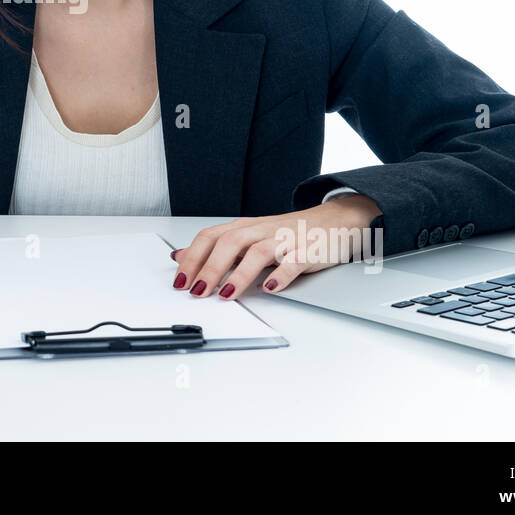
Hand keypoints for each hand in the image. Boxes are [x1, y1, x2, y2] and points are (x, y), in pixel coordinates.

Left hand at [171, 193, 381, 297]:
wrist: (335, 220)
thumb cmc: (289, 232)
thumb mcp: (250, 236)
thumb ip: (217, 247)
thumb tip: (182, 256)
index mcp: (245, 227)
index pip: (211, 237)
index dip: (193, 257)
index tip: (179, 280)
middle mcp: (262, 230)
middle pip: (230, 243)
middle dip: (210, 267)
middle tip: (197, 291)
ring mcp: (285, 240)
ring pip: (258, 252)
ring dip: (239, 273)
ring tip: (226, 294)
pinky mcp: (308, 251)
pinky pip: (293, 262)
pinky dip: (281, 274)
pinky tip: (270, 287)